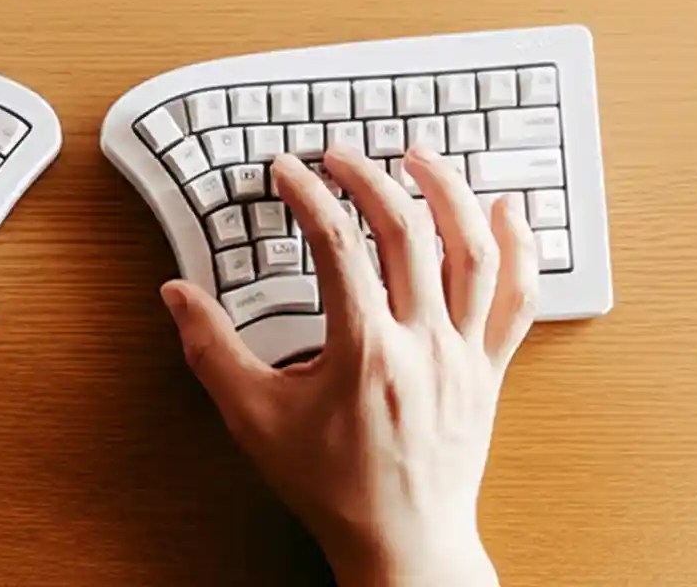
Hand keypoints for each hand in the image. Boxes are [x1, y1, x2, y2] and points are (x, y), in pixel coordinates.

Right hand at [161, 147, 537, 586]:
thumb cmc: (331, 485)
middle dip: (370, 178)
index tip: (288, 171)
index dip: (309, 195)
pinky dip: (519, 247)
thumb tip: (177, 295)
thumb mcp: (253, 419)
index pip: (337, 245)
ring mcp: (465, 354)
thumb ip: (211, 350)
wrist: (402, 542)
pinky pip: (518, 297)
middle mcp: (424, 344)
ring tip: (420, 156)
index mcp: (365, 352)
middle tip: (341, 154)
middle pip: (407, 231)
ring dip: (448, 192)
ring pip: (473, 251)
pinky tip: (507, 210)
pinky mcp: (489, 369)